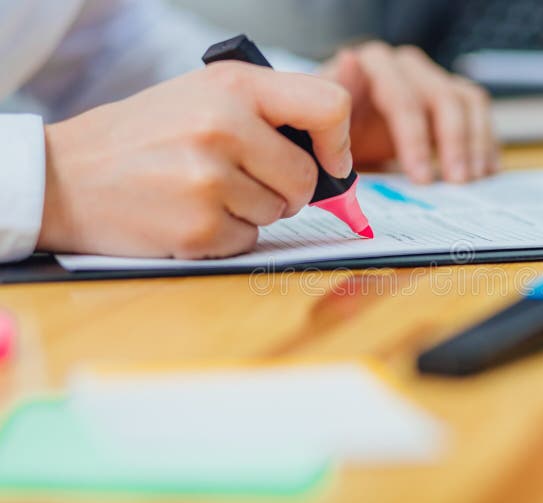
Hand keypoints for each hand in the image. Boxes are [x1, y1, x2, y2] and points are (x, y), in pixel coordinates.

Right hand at [38, 62, 352, 258]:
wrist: (69, 176)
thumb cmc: (146, 135)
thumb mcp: (203, 94)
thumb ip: (269, 110)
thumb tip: (331, 153)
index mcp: (232, 86)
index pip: (329, 106)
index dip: (337, 142)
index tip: (330, 161)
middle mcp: (223, 128)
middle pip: (304, 178)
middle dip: (285, 188)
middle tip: (245, 180)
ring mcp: (210, 180)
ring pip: (277, 213)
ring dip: (251, 211)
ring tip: (203, 191)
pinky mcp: (199, 228)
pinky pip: (248, 241)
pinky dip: (227, 235)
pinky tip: (191, 215)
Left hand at [320, 42, 499, 183]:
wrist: (336, 130)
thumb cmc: (328, 130)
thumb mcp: (323, 124)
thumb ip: (334, 100)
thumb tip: (349, 59)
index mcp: (372, 66)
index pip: (402, 99)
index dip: (414, 141)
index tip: (422, 180)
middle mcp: (405, 65)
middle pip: (442, 98)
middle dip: (453, 144)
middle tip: (457, 182)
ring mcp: (430, 77)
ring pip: (467, 101)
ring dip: (474, 143)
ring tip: (472, 180)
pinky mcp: (449, 93)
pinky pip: (477, 110)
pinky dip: (484, 140)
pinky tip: (485, 170)